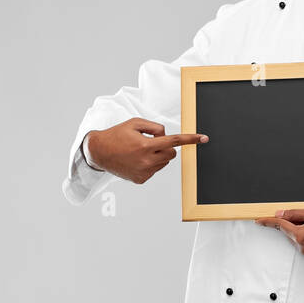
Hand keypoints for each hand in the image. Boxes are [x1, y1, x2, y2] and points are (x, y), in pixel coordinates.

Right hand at [86, 118, 207, 184]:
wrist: (100, 152)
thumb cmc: (117, 135)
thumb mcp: (135, 123)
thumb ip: (155, 127)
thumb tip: (166, 136)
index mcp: (146, 146)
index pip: (174, 141)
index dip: (190, 139)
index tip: (203, 138)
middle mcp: (146, 161)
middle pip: (171, 154)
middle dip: (166, 147)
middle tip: (151, 142)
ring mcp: (144, 172)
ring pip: (164, 163)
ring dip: (158, 155)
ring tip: (140, 151)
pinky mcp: (141, 179)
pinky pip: (155, 170)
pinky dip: (150, 164)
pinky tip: (136, 160)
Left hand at [254, 205, 303, 255]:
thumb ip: (295, 214)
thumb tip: (280, 214)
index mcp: (301, 235)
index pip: (280, 226)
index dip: (268, 221)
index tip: (259, 221)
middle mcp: (303, 246)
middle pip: (289, 230)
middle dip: (294, 221)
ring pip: (297, 235)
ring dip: (303, 226)